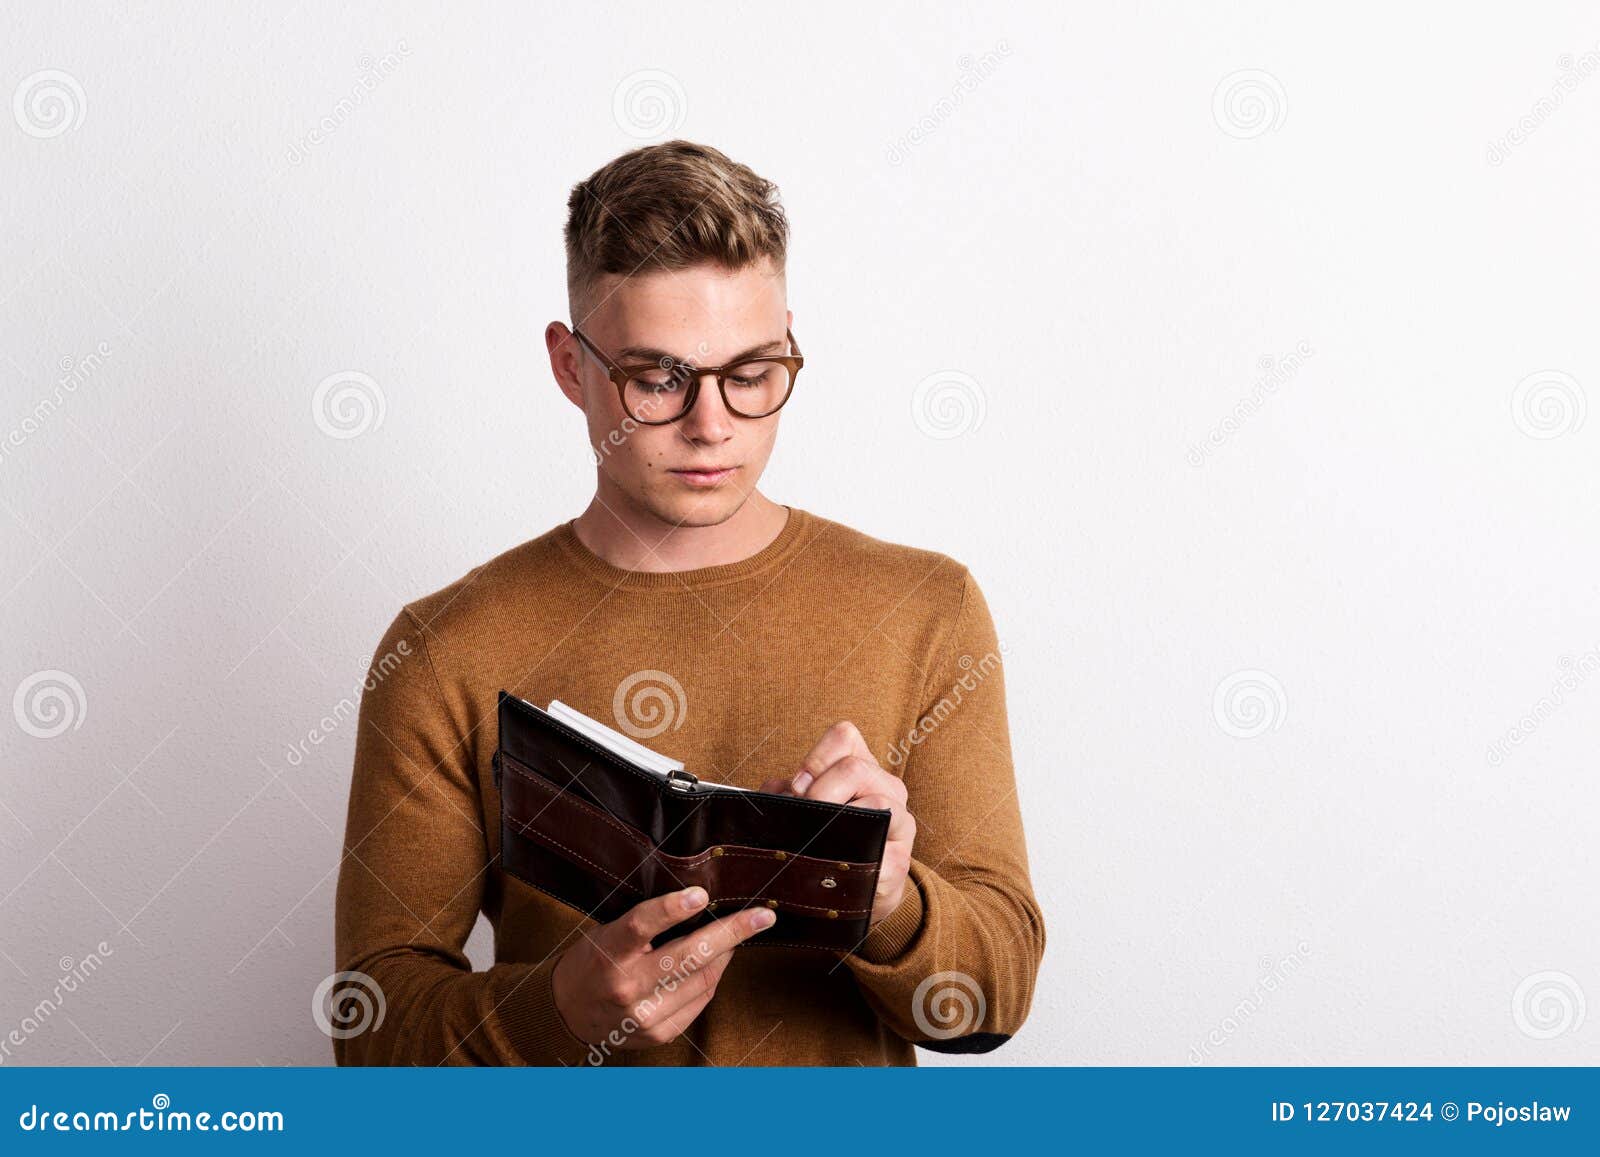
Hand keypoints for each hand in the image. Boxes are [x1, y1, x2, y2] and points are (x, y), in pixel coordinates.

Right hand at [551, 886, 773, 1047]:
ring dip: (727, 953)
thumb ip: (647, 924)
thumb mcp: (607, 934)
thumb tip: (701, 906)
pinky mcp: (660, 1033)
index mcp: (609, 954)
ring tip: (737, 934)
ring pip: (704, 979)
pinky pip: (701, 1000)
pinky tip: (715, 963)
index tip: (702, 894)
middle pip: (688, 957)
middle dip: (732, 932)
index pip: (641, 926)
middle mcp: (627, 987)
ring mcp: (646, 1015)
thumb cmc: (592, 963)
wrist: (566, 1014)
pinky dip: (712, 978)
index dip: (671, 908)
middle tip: (763, 916)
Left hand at [759, 721, 915, 926]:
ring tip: (818, 840)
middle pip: (855, 767)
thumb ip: (787, 793)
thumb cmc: (825, 845)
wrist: (855, 895)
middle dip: (820, 793)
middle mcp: (888, 788)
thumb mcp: (805, 810)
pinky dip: (853, 857)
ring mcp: (900, 823)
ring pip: (878, 803)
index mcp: (864, 769)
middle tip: (803, 818)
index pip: (845, 737)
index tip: (798, 788)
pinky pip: (881, 850)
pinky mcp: (900, 860)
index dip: (816, 759)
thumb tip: (778, 792)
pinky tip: (836, 866)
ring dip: (838, 821)